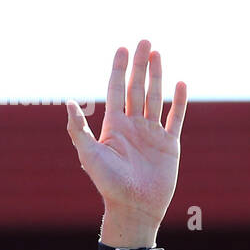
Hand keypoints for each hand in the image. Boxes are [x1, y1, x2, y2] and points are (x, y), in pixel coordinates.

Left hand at [66, 41, 186, 232]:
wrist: (133, 208)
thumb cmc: (108, 185)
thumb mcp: (90, 155)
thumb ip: (79, 130)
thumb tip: (69, 103)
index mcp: (114, 128)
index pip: (116, 91)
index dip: (119, 70)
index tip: (122, 49)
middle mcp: (132, 127)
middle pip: (136, 88)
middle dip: (140, 65)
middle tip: (145, 41)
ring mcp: (151, 134)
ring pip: (154, 97)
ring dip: (157, 76)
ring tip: (158, 53)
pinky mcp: (168, 144)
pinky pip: (174, 118)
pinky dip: (178, 101)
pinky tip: (180, 83)